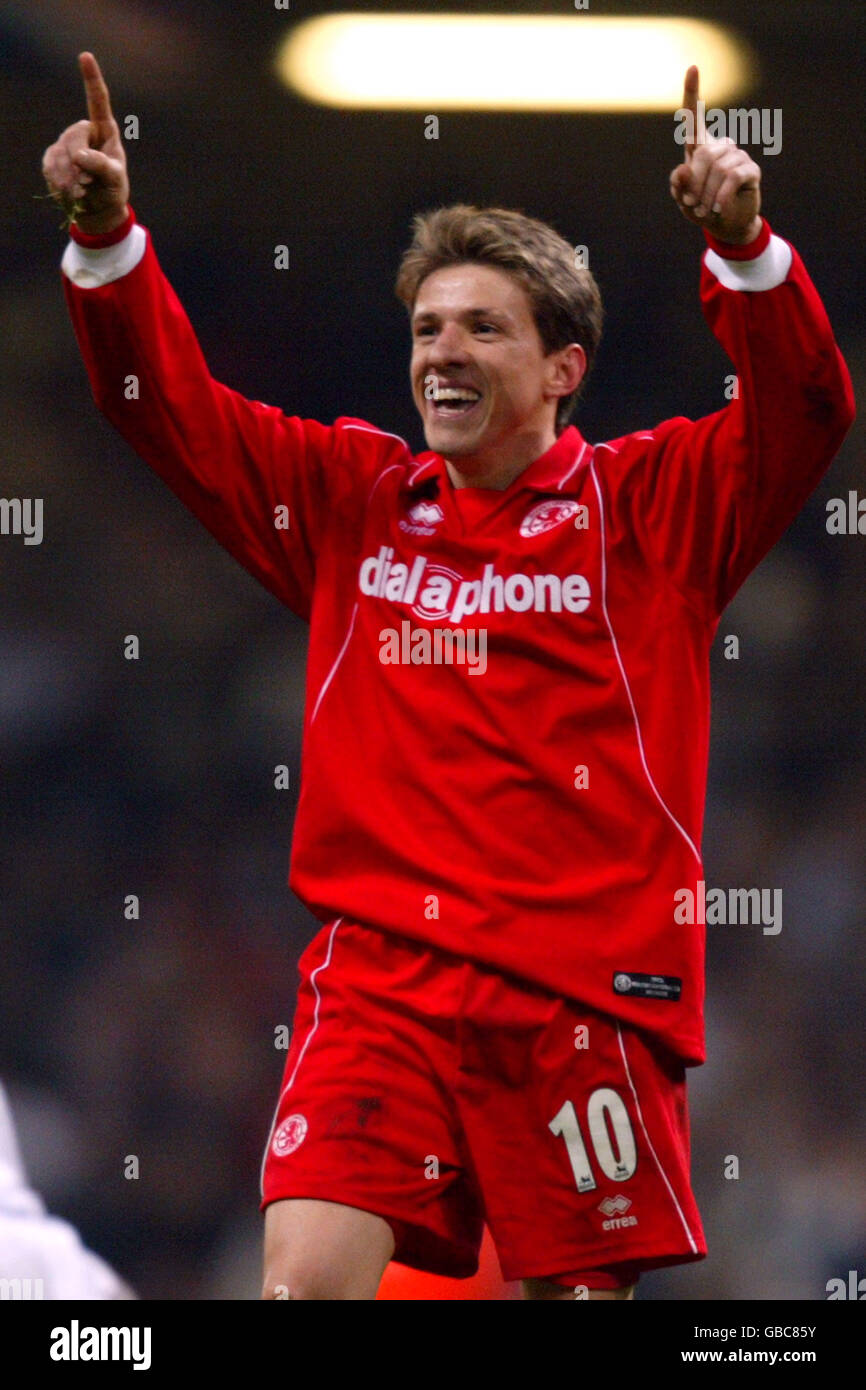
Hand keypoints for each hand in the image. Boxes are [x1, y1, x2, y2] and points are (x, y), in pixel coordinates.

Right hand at [41, 52, 129, 234]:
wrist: (96, 210)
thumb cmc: (112, 190)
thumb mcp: (114, 180)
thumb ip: (102, 166)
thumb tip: (80, 156)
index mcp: (105, 131)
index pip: (98, 101)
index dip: (91, 78)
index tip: (85, 55)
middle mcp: (84, 132)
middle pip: (76, 136)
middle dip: (82, 162)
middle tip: (89, 182)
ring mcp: (66, 143)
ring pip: (62, 154)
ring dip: (72, 178)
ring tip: (84, 191)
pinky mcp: (53, 157)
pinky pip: (51, 166)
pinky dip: (61, 183)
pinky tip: (71, 192)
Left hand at [669, 65, 761, 245]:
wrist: (726, 226)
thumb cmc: (701, 209)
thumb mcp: (683, 201)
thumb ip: (678, 186)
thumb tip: (682, 169)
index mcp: (699, 148)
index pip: (694, 117)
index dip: (692, 93)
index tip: (693, 67)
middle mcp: (720, 146)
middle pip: (703, 155)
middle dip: (695, 183)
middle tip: (692, 205)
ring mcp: (737, 156)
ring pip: (718, 168)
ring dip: (707, 194)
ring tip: (706, 210)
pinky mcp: (750, 170)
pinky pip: (732, 177)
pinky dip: (721, 196)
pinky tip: (719, 207)